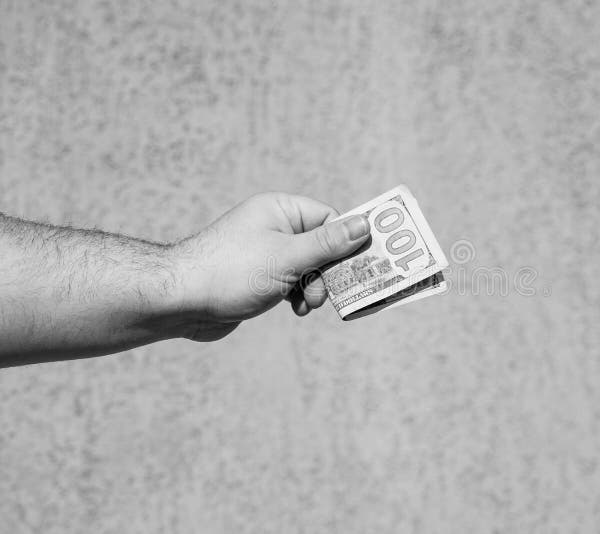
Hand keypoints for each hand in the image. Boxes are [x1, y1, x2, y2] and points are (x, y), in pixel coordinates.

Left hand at [171, 193, 369, 340]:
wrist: (180, 302)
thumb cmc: (232, 272)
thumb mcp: (289, 257)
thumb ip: (330, 242)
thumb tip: (365, 224)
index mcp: (280, 210)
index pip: (330, 219)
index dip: (347, 243)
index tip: (362, 266)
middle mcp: (273, 226)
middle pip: (322, 245)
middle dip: (329, 272)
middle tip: (329, 292)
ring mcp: (266, 252)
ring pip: (309, 267)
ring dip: (314, 287)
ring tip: (306, 303)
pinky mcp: (259, 276)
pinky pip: (292, 282)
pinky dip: (298, 295)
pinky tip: (294, 308)